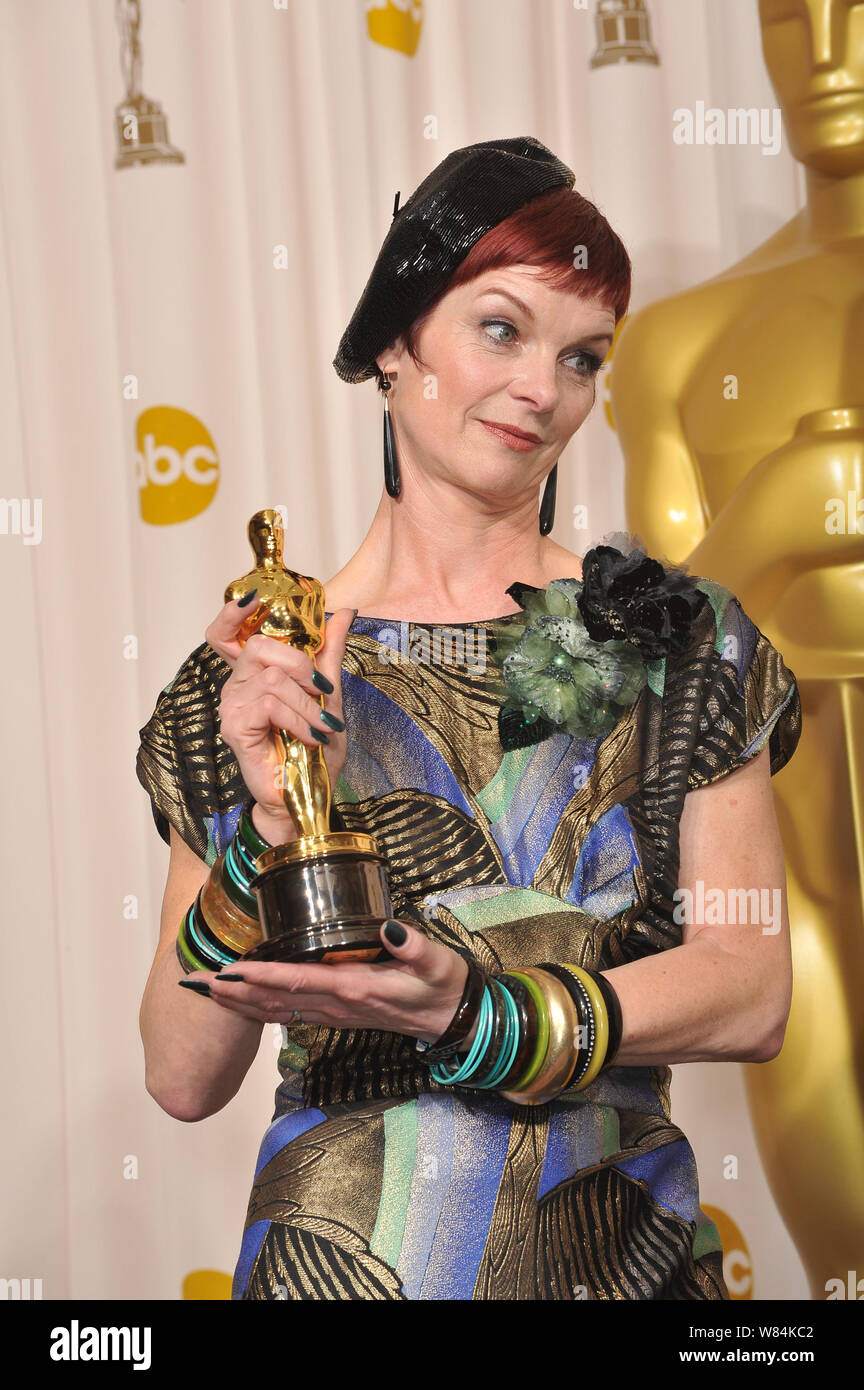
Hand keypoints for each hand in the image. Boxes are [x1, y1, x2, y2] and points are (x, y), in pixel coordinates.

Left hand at [192, 919, 469, 1044]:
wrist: (453, 1019)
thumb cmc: (443, 985)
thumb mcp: (437, 962)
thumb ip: (414, 946)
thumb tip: (392, 929)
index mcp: (355, 987)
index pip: (298, 980)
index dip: (261, 975)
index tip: (230, 970)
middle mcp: (338, 1004)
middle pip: (276, 999)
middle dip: (235, 991)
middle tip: (197, 981)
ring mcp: (336, 1013)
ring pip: (277, 1011)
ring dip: (240, 1003)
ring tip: (207, 993)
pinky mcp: (338, 1013)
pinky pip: (290, 1014)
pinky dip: (261, 1010)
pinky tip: (243, 1005)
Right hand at [205, 597, 354, 836]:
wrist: (307, 794)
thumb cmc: (313, 750)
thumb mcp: (328, 695)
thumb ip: (330, 653)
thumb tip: (344, 611)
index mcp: (254, 674)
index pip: (225, 633)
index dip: (230, 613)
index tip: (249, 597)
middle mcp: (237, 685)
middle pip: (258, 645)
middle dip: (299, 663)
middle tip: (321, 690)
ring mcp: (232, 706)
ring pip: (273, 678)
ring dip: (307, 704)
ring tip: (322, 727)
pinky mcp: (234, 728)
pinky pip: (270, 704)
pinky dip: (299, 719)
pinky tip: (310, 736)